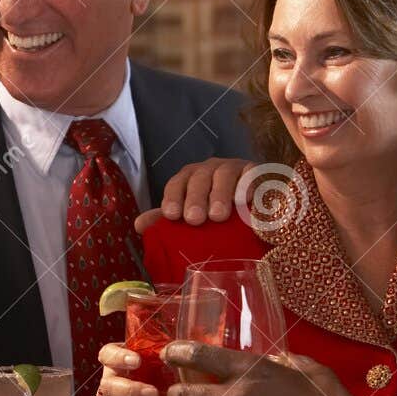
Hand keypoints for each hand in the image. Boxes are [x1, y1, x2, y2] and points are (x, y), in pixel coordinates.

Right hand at [97, 342, 196, 395]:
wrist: (143, 392)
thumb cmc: (148, 365)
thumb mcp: (150, 353)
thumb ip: (160, 347)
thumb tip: (188, 341)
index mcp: (114, 360)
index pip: (107, 355)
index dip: (119, 358)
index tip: (137, 360)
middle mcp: (111, 381)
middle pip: (110, 387)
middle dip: (132, 390)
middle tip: (153, 392)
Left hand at [134, 157, 253, 232]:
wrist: (253, 206)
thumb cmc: (215, 213)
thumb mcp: (190, 215)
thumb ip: (166, 221)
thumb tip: (139, 226)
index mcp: (190, 179)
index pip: (177, 183)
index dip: (173, 197)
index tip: (172, 215)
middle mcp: (210, 170)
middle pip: (199, 178)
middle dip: (196, 198)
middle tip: (195, 219)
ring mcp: (234, 168)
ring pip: (224, 175)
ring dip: (220, 194)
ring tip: (219, 216)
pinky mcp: (257, 173)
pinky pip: (252, 175)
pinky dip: (248, 186)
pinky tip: (246, 201)